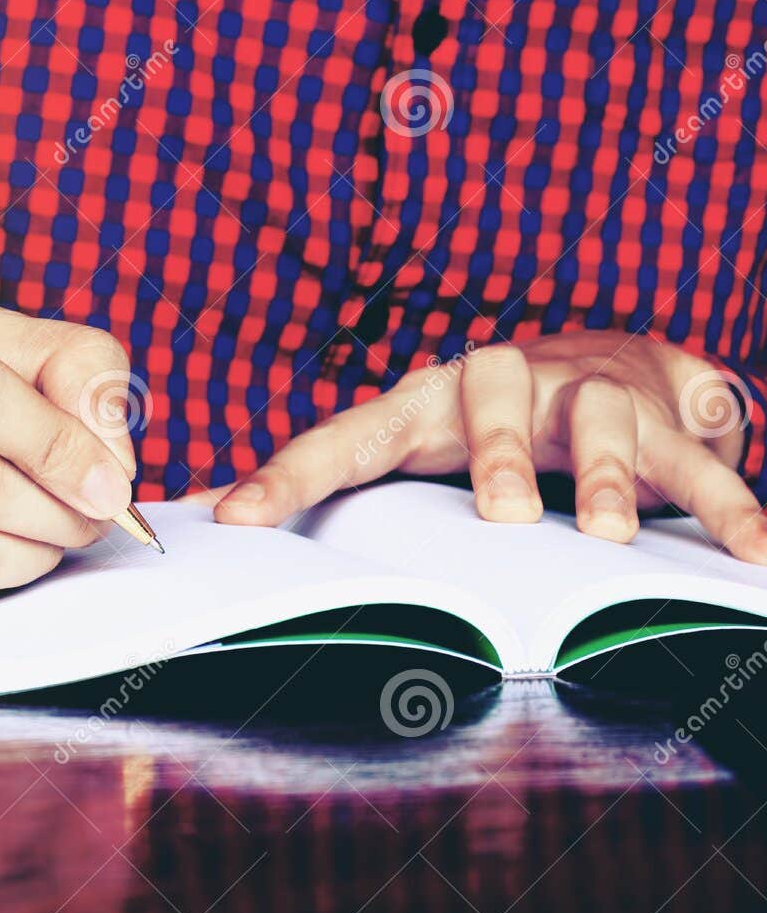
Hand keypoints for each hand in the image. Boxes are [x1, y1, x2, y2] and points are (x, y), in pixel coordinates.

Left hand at [204, 331, 766, 561]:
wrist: (616, 356)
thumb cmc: (479, 420)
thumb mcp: (404, 443)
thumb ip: (323, 481)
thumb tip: (202, 516)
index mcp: (422, 402)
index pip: (345, 432)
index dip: (289, 473)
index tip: (236, 517)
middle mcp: (504, 383)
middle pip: (492, 389)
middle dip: (497, 448)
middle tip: (503, 514)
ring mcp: (589, 394)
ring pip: (600, 414)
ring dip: (606, 473)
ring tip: (606, 535)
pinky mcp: (666, 418)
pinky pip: (702, 460)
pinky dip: (729, 504)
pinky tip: (755, 556)